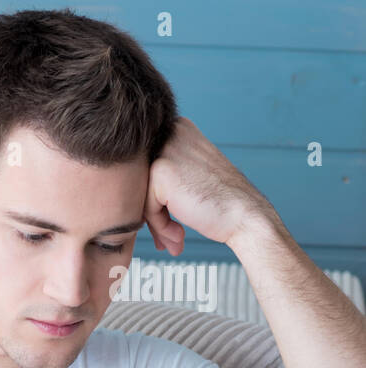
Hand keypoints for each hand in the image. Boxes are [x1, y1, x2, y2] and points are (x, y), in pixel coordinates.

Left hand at [142, 116, 274, 253]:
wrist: (245, 216)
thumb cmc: (218, 202)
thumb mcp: (187, 176)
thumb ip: (158, 175)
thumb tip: (121, 189)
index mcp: (177, 128)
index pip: (143, 168)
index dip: (150, 198)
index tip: (164, 221)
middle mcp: (171, 132)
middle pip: (138, 180)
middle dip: (149, 213)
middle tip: (166, 237)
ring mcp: (166, 149)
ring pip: (138, 194)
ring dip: (154, 223)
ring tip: (173, 238)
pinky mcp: (160, 171)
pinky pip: (144, 207)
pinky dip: (159, 225)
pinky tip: (179, 234)